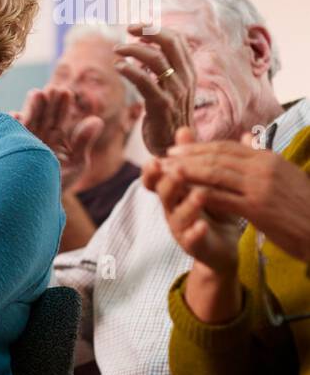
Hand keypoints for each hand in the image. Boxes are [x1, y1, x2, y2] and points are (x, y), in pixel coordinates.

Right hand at [13, 87, 101, 192]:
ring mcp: (23, 141)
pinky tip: (16, 116)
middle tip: (52, 88)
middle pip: (43, 116)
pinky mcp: (10, 148)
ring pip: (28, 121)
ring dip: (31, 108)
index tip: (66, 92)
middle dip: (47, 102)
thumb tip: (97, 119)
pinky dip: (12, 126)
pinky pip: (9, 135)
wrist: (39, 202)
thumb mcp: (77, 163)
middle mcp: (38, 136)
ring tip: (37, 94)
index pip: (59, 118)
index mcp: (55, 138)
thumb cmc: (59, 184)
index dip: (62, 105)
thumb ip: (84, 142)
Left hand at [115, 24, 195, 156]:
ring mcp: (175, 92)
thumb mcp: (169, 89)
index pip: (177, 40)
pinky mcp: (162, 106)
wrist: (172, 146)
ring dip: (133, 50)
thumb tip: (143, 49)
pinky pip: (145, 82)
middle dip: (148, 31)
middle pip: (170, 43)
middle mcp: (185, 79)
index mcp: (188, 72)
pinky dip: (130, 70)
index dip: (156, 29)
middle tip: (128, 29)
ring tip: (117, 50)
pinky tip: (118, 66)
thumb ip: (161, 70)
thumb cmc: (166, 116)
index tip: (136, 27)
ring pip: (156, 60)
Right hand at [143, 128, 242, 273]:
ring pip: (178, 216)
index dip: (151, 172)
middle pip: (163, 194)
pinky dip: (196, 232)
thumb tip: (184, 128)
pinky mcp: (194, 245)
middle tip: (176, 170)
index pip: (155, 179)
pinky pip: (192, 239)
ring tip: (200, 194)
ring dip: (187, 204)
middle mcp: (172, 208)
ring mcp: (181, 228)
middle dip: (168, 182)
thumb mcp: (204, 180)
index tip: (154, 159)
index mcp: (173, 191)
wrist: (223, 246)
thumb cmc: (212, 209)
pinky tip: (203, 226)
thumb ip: (194, 157)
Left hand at [161, 133, 309, 264]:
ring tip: (166, 172)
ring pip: (215, 173)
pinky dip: (200, 193)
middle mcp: (263, 168)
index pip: (226, 147)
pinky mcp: (257, 207)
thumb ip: (261, 156)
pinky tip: (183, 194)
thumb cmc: (302, 205)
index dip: (197, 147)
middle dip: (186, 157)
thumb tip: (247, 135)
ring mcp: (260, 186)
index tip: (176, 149)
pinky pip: (221, 197)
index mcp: (267, 158)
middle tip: (163, 159)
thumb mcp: (284, 174)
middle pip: (216, 157)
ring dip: (187, 172)